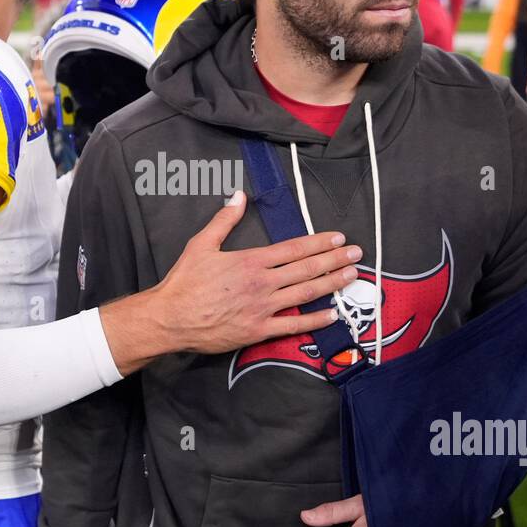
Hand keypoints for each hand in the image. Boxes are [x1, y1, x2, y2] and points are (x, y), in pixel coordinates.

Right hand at [103, 192, 361, 373]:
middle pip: (306, 269)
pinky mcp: (258, 330)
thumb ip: (223, 220)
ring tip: (351, 276)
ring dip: (331, 284)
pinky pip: (292, 325)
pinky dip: (315, 321)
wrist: (170, 317)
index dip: (318, 242)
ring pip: (305, 294)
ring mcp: (262, 308)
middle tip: (356, 253)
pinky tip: (333, 315)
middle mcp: (262, 283)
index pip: (293, 249)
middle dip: (334, 260)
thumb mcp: (201, 244)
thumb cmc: (184, 282)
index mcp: (251, 261)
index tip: (337, 237)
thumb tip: (238, 196)